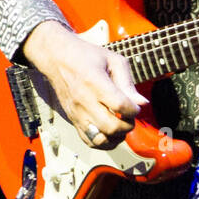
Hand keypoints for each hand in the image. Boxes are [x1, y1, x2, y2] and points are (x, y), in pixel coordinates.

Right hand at [21, 20, 146, 148]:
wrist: (56, 58)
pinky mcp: (73, 120)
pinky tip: (110, 132)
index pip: (120, 106)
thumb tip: (141, 103)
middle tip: (129, 116)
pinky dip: (103, 142)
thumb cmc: (85, 56)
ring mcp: (77, 113)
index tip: (135, 106)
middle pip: (111, 127)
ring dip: (116, 137)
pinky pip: (89, 141)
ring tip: (120, 125)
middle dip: (128, 125)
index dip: (134, 109)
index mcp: (95, 83)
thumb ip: (128, 83)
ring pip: (100, 140)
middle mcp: (84, 101)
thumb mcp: (112, 60)